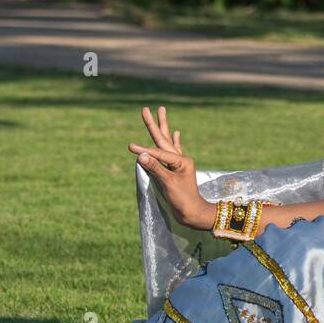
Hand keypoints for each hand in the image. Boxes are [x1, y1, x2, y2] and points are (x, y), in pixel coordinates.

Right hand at [128, 106, 214, 230]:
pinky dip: (174, 142)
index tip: (129, 146)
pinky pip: (173, 152)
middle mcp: (181, 159)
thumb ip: (155, 168)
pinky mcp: (177, 170)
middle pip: (163, 138)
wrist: (193, 214)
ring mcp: (179, 164)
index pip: (158, 152)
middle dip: (154, 124)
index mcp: (181, 160)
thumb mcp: (168, 184)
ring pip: (167, 142)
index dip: (144, 150)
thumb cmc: (183, 200)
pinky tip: (177, 133)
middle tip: (146, 108)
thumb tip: (140, 155)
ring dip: (163, 127)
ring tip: (162, 111)